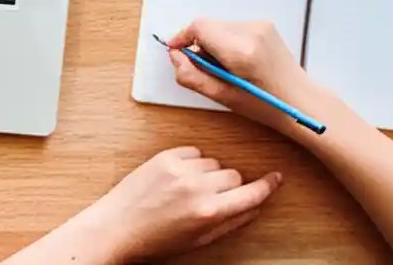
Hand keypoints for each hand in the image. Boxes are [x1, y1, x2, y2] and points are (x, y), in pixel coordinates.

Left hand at [64, 146, 281, 262]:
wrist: (117, 227)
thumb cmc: (155, 240)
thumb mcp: (200, 240)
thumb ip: (231, 222)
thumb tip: (254, 206)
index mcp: (210, 212)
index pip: (251, 193)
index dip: (267, 186)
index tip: (275, 178)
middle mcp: (197, 188)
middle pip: (234, 175)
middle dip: (230, 186)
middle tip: (212, 198)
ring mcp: (180, 169)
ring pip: (214, 162)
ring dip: (209, 174)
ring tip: (188, 190)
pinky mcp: (164, 157)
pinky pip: (193, 152)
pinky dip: (191, 163)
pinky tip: (178, 178)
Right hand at [167, 19, 313, 135]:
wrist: (301, 100)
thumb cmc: (264, 105)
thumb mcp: (222, 97)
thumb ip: (191, 76)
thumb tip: (174, 56)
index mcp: (240, 51)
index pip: (199, 27)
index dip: (182, 37)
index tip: (177, 52)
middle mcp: (251, 31)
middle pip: (208, 26)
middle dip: (199, 44)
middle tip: (204, 68)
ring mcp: (260, 26)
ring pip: (219, 26)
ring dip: (213, 43)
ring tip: (224, 67)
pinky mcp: (265, 25)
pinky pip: (232, 28)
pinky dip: (226, 41)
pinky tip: (237, 61)